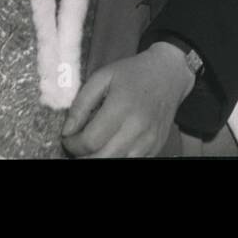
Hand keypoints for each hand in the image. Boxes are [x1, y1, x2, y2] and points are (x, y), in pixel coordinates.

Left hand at [61, 43, 195, 157]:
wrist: (169, 74)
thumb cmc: (133, 73)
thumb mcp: (102, 77)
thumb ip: (81, 104)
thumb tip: (67, 131)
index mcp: (121, 107)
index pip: (89, 142)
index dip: (72, 144)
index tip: (68, 137)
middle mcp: (137, 128)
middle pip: (101, 159)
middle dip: (83, 156)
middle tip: (78, 144)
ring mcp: (149, 141)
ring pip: (116, 164)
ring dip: (99, 158)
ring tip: (93, 145)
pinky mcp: (156, 148)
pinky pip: (131, 163)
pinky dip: (117, 158)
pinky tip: (111, 145)